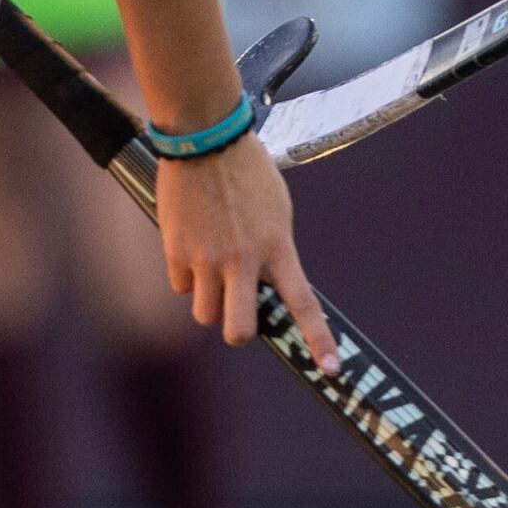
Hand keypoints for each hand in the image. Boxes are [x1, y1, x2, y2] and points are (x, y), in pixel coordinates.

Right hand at [157, 132, 331, 365]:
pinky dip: (185, 276)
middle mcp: (243, 259)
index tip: (332, 371)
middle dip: (238, 332)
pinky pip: (179, 286)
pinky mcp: (176, 250)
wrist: (205, 136)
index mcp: (278, 247)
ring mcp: (207, 258)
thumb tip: (264, 287)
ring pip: (204, 315)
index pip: (303, 303)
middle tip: (238, 314)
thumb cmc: (247, 171)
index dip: (318, 341)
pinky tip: (191, 245)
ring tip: (211, 271)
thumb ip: (273, 252)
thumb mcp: (276, 210)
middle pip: (238, 331)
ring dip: (209, 302)